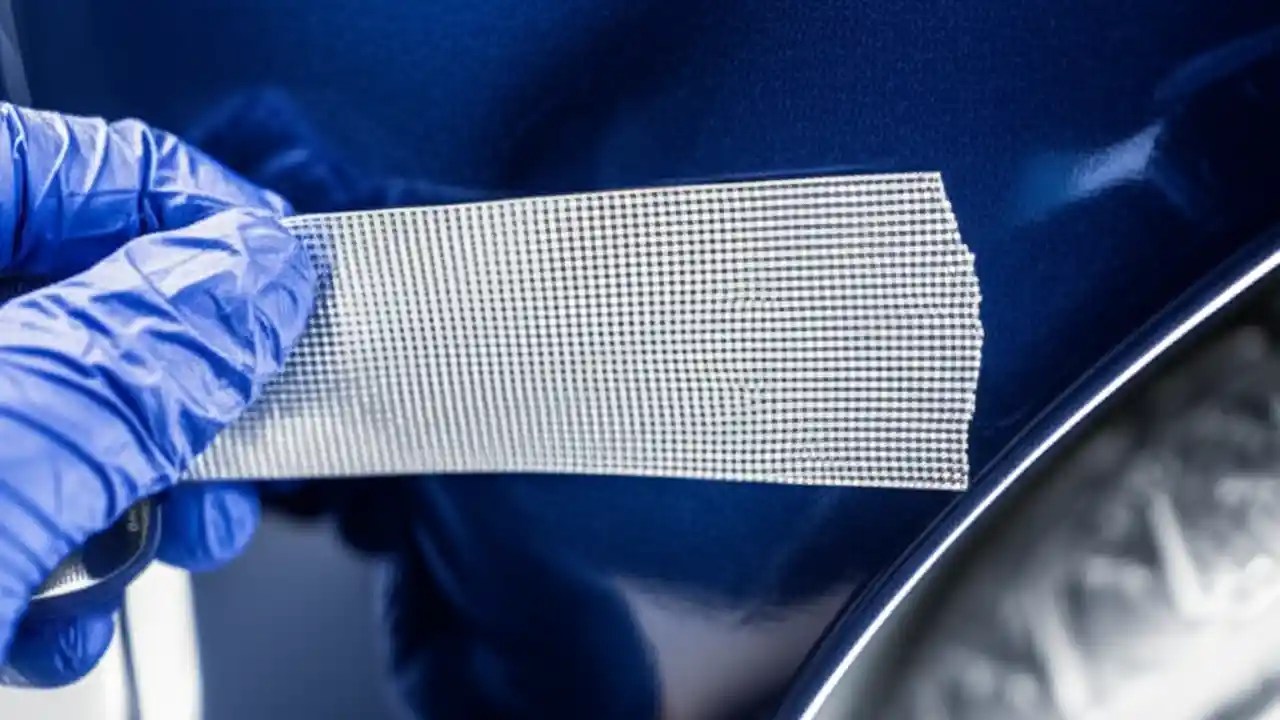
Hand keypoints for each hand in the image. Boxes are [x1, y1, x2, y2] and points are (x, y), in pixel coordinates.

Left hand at [0, 103, 315, 685]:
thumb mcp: (3, 451)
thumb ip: (135, 355)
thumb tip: (258, 280)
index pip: (85, 165)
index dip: (209, 221)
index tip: (292, 295)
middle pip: (92, 303)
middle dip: (183, 401)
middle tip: (228, 456)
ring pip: (66, 412)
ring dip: (133, 500)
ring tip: (138, 555)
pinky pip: (16, 493)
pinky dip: (51, 563)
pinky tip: (44, 617)